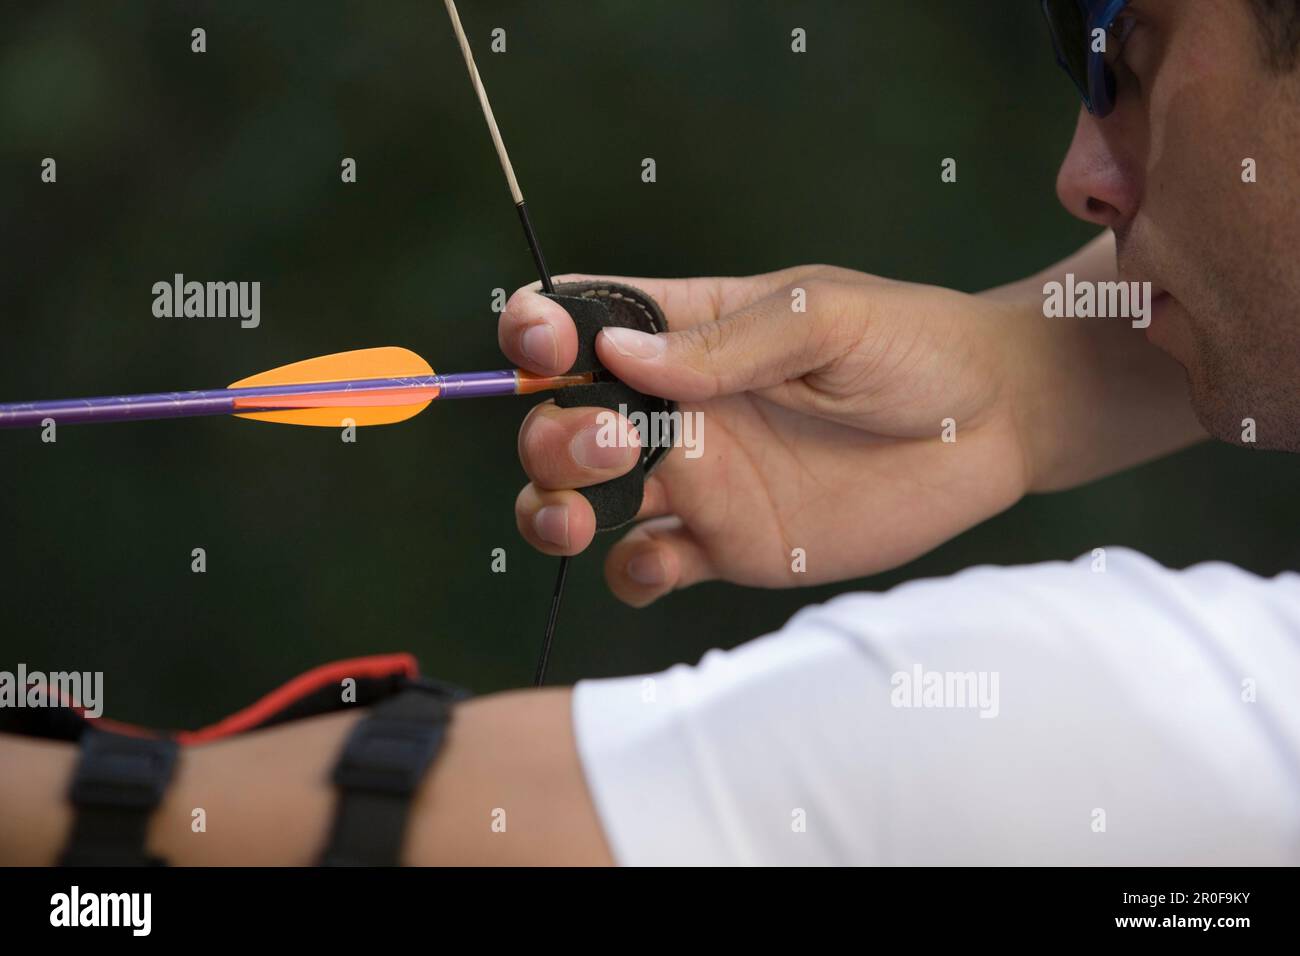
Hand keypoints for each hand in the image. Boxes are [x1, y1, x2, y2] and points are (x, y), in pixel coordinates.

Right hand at [502, 265, 1035, 605]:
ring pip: (585, 502)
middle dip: (555, 439)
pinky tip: (661, 562)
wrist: (994, 427)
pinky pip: (647, 567)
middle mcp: (678, 409)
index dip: (539, 336)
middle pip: (563, 424)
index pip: (581, 323)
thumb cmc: (915, 347)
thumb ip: (727, 342)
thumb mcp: (826, 319)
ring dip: (557, 509)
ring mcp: (701, 482)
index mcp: (689, 332)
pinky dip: (630, 573)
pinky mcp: (729, 544)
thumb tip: (617, 353)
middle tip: (613, 446)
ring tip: (581, 519)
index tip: (544, 353)